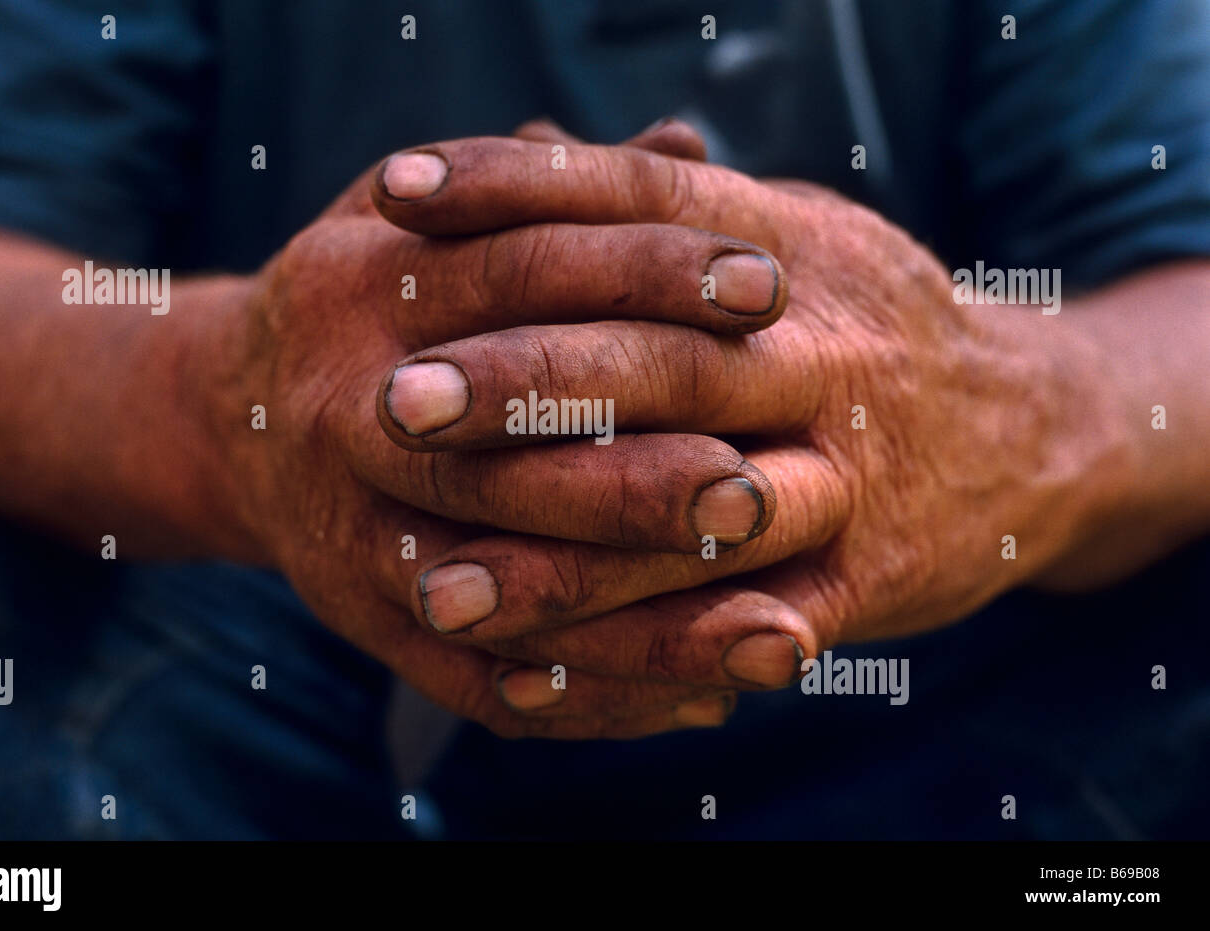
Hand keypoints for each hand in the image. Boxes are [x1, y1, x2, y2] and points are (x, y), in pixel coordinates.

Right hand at [209, 134, 810, 736]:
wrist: (234, 420)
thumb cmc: (371, 304)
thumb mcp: (428, 224)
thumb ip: (542, 189)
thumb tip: (686, 145)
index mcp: (362, 286)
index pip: (522, 270)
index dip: (646, 272)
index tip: (771, 286)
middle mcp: (347, 414)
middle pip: (507, 455)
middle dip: (640, 478)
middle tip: (769, 491)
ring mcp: (350, 533)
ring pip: (504, 590)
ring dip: (643, 626)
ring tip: (778, 636)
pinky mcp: (367, 624)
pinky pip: (481, 681)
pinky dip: (595, 699)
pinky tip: (702, 699)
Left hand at [369, 134, 1132, 676]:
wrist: (1040, 429)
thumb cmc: (870, 323)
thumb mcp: (796, 234)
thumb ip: (673, 206)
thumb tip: (530, 142)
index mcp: (788, 250)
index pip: (640, 200)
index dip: (517, 189)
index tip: (398, 194)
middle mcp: (818, 354)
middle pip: (658, 357)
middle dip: (525, 382)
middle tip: (396, 405)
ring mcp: (848, 471)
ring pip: (696, 515)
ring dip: (567, 563)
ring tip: (443, 589)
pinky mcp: (869, 574)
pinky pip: (751, 623)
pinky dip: (651, 661)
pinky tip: (543, 685)